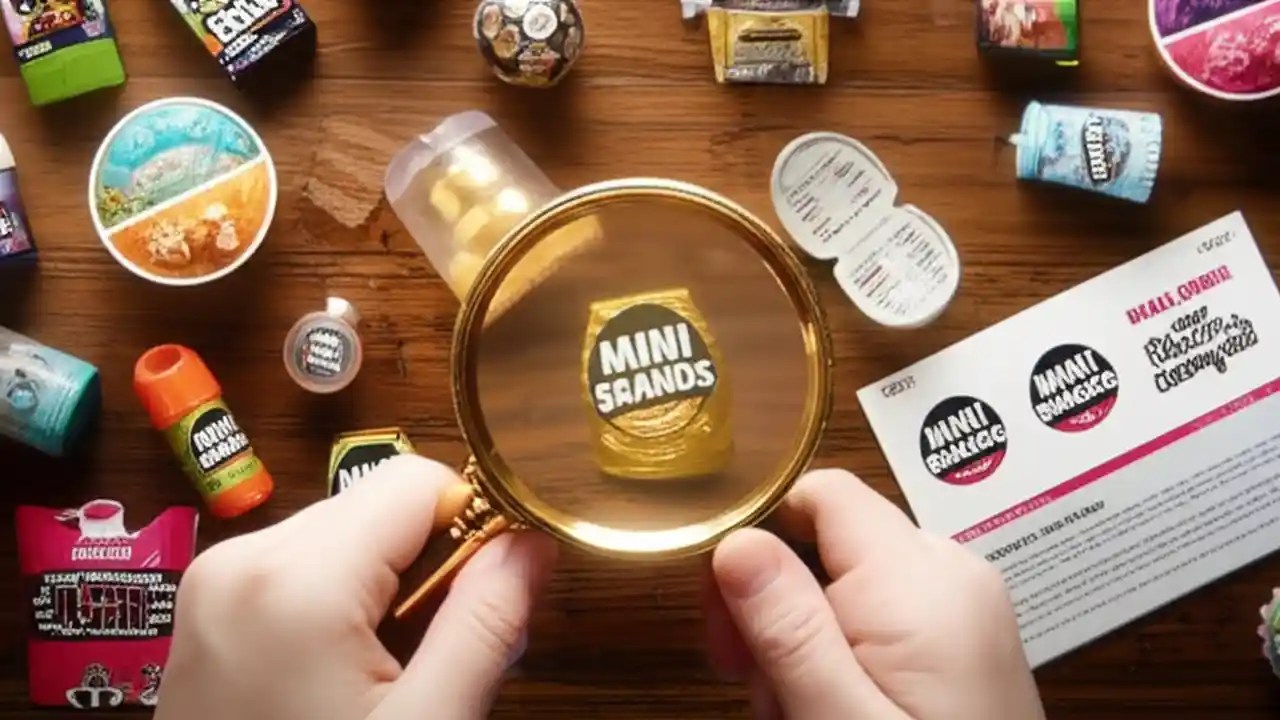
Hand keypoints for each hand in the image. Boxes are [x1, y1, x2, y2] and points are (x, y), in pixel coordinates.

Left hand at [155, 455, 557, 719]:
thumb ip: (486, 623)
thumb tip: (532, 542)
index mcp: (297, 581)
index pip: (416, 481)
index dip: (471, 526)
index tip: (489, 594)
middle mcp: (242, 560)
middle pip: (378, 506)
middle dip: (426, 564)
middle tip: (437, 657)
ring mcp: (214, 584)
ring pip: (342, 533)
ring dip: (383, 585)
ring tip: (386, 675)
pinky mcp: (206, 608)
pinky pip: (299, 564)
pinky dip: (339, 599)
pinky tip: (343, 671)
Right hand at [703, 469, 1043, 719]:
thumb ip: (787, 628)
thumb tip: (735, 538)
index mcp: (921, 579)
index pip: (820, 493)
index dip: (757, 539)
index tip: (726, 619)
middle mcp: (952, 572)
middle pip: (827, 539)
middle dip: (774, 604)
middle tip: (751, 683)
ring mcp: (965, 604)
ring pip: (846, 582)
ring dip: (803, 638)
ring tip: (801, 713)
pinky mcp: (965, 636)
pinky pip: (881, 613)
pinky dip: (842, 652)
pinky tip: (834, 708)